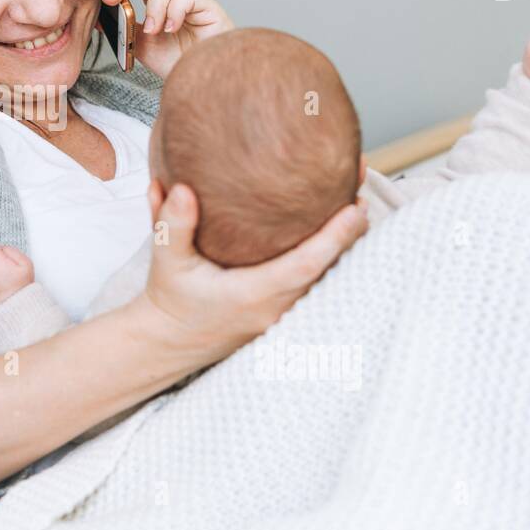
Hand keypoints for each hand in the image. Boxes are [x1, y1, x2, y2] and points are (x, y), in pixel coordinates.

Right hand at [140, 181, 368, 360]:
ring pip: (327, 277)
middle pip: (328, 269)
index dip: (335, 237)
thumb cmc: (170, 300)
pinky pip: (317, 282)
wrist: (169, 341)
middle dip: (351, 232)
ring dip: (345, 243)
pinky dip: (331, 256)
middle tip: (363, 188)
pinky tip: (340, 231)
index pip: (305, 265)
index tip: (355, 207)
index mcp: (251, 294)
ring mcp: (281, 314)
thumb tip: (180, 188)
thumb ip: (172, 225)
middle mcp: (274, 308)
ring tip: (358, 203)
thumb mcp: (166, 261)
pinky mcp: (282, 313)